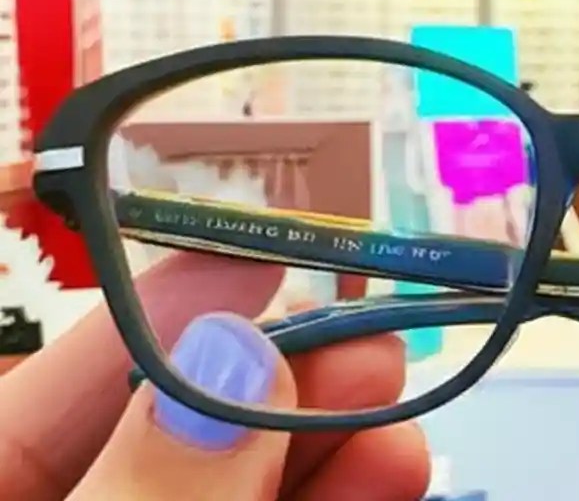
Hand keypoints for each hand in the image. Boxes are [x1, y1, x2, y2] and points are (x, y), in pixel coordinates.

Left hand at [0, 252, 430, 499]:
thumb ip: (147, 489)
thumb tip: (231, 355)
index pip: (25, 403)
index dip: (134, 318)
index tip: (243, 254)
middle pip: (151, 436)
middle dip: (259, 375)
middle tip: (350, 324)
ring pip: (232, 491)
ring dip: (322, 438)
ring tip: (390, 382)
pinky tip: (387, 466)